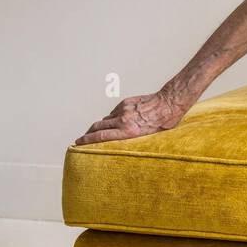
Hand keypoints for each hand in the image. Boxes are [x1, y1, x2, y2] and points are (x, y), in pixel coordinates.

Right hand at [73, 89, 188, 145]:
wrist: (169, 103)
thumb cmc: (162, 124)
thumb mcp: (147, 138)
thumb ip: (130, 139)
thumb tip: (120, 143)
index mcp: (128, 131)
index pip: (100, 136)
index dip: (86, 140)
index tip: (77, 143)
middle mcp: (123, 120)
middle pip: (97, 126)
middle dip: (88, 133)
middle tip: (82, 139)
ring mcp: (124, 109)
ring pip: (106, 118)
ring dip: (102, 125)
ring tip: (101, 131)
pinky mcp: (126, 102)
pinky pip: (115, 111)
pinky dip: (114, 117)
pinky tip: (119, 120)